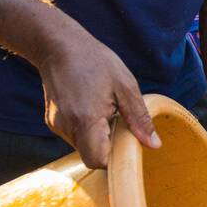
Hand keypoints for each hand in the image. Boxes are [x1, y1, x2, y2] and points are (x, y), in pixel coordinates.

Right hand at [38, 32, 159, 169]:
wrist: (58, 45)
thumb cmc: (94, 60)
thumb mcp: (125, 85)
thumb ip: (139, 118)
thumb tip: (153, 145)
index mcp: (87, 119)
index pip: (98, 161)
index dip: (114, 159)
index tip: (125, 144)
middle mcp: (67, 126)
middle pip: (91, 155)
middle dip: (108, 146)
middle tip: (117, 120)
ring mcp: (57, 124)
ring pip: (83, 146)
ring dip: (97, 137)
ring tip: (103, 109)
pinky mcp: (52, 121)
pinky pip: (74, 135)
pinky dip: (86, 129)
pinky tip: (90, 107)